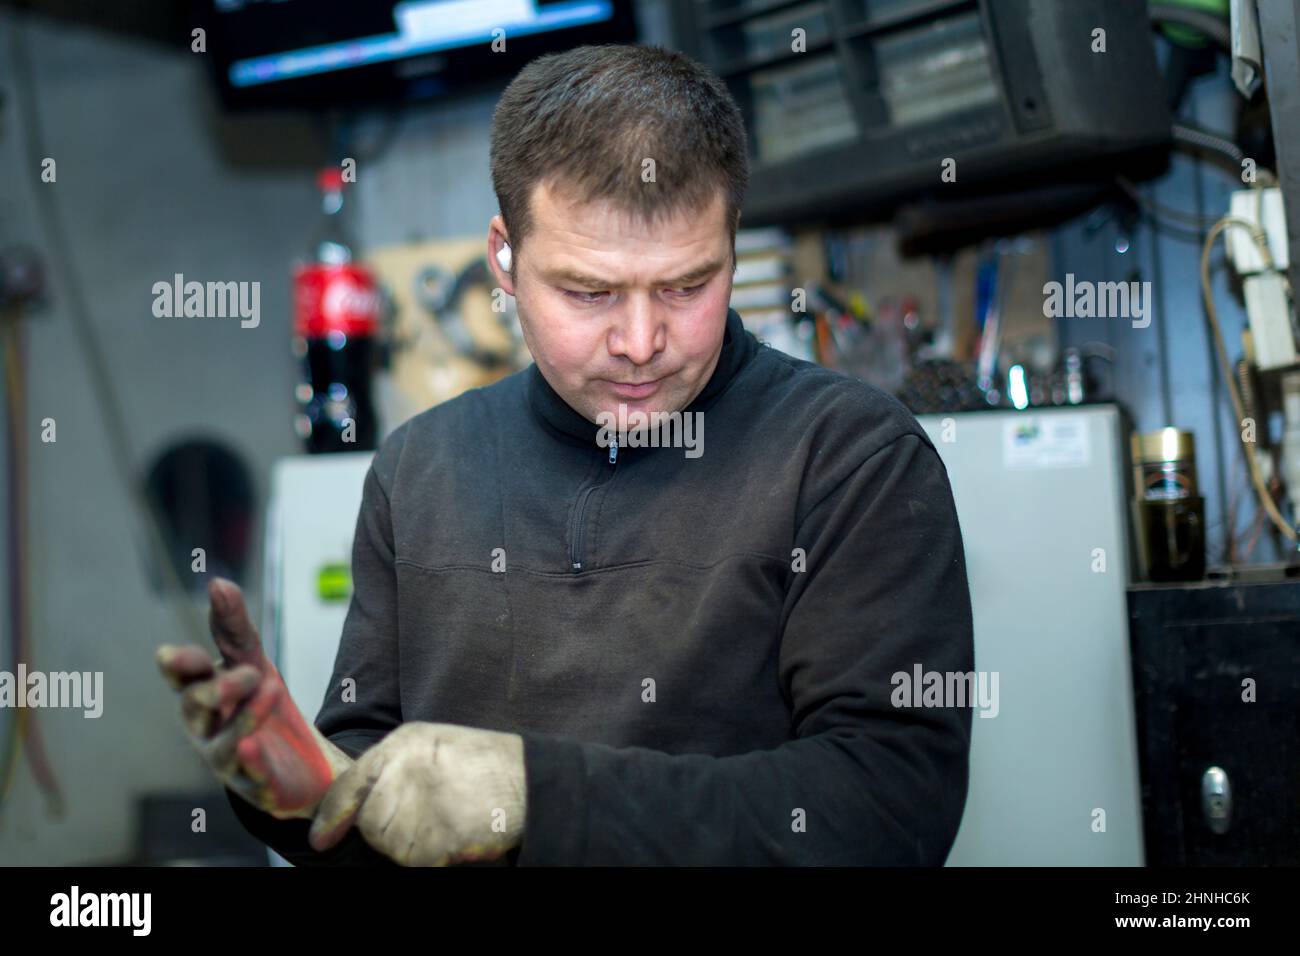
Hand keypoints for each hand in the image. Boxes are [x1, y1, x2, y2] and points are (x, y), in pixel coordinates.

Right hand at [156, 577, 350, 818]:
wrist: (305, 760)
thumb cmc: (263, 703)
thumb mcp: (253, 660)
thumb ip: (233, 627)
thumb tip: (218, 582)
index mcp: (202, 694)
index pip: (182, 678)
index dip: (179, 667)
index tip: (175, 655)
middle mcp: (207, 728)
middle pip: (197, 708)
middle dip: (218, 689)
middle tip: (252, 672)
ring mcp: (228, 760)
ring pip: (223, 744)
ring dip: (243, 719)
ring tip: (271, 689)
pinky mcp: (256, 786)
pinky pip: (249, 778)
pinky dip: (250, 764)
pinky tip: (253, 749)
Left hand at [308, 722, 525, 865]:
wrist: (531, 780)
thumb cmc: (486, 765)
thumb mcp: (436, 745)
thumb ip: (396, 766)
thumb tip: (361, 802)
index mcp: (402, 744)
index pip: (349, 784)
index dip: (331, 816)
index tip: (321, 838)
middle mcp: (404, 770)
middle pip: (369, 822)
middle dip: (389, 830)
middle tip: (427, 819)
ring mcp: (420, 803)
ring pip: (389, 845)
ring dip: (412, 845)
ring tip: (447, 822)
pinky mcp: (436, 835)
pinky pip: (415, 860)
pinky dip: (432, 857)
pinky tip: (456, 835)